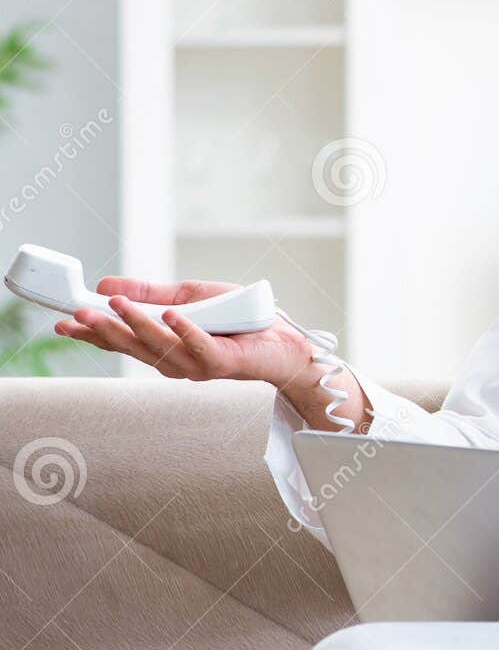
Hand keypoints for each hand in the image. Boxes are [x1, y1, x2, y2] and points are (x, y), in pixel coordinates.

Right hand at [54, 276, 311, 387]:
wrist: (284, 339)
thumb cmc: (237, 319)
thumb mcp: (186, 297)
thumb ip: (150, 294)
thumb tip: (107, 284)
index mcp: (163, 346)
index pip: (120, 342)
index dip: (91, 333)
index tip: (62, 322)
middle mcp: (175, 361)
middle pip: (132, 347)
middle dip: (103, 330)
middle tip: (78, 312)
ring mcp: (198, 365)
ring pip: (160, 347)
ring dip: (136, 325)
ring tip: (115, 306)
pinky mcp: (223, 363)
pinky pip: (200, 347)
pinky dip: (184, 331)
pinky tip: (171, 315)